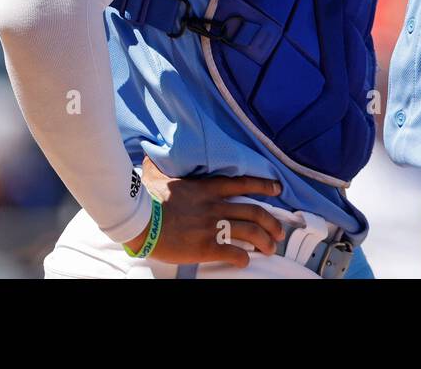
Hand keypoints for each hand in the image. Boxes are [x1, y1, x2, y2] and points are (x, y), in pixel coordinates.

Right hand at [123, 156, 286, 266]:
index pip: (244, 184)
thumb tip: (153, 159)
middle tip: (279, 232)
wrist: (140, 220)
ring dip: (265, 242)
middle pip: (255, 212)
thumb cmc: (149, 199)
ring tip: (270, 249)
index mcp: (208, 189)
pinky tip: (245, 261)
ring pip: (251, 233)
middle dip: (272, 223)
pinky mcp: (207, 247)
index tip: (277, 189)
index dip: (264, 186)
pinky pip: (234, 253)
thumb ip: (167, 170)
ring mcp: (213, 227)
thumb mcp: (162, 176)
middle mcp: (216, 206)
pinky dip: (243, 258)